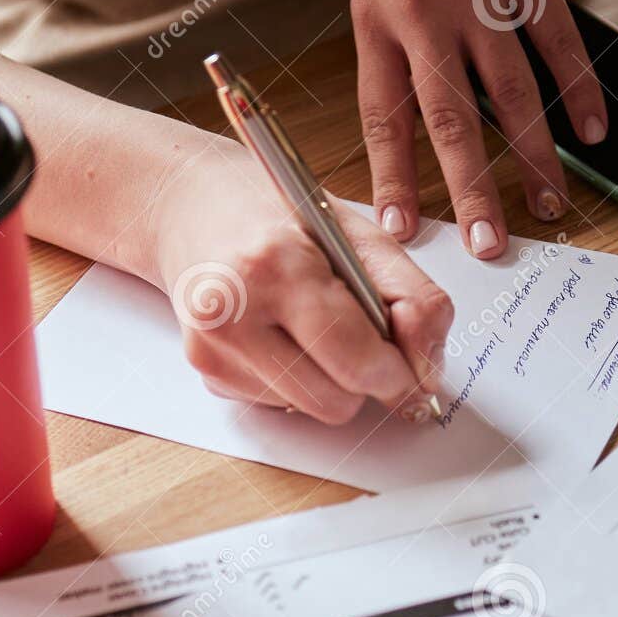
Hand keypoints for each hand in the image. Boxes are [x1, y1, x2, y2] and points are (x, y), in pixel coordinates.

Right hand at [151, 144, 451, 424]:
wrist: (189, 206)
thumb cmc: (281, 217)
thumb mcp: (359, 236)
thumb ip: (411, 298)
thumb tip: (428, 374)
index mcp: (277, 264)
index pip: (356, 357)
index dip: (398, 376)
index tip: (412, 372)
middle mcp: (233, 310)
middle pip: (335, 401)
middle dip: (364, 381)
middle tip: (363, 340)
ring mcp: (212, 347)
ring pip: (310, 411)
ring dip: (330, 382)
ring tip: (313, 327)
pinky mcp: (206, 372)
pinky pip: (281, 407)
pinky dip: (297, 381)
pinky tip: (280, 336)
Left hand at [351, 0, 606, 256]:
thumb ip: (394, 62)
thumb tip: (413, 148)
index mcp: (378, 22)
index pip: (383, 116)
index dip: (393, 176)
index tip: (403, 227)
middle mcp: (425, 13)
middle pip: (449, 118)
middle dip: (470, 189)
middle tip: (487, 241)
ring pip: (511, 92)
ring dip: (534, 155)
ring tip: (547, 201)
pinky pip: (559, 42)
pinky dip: (579, 89)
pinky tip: (592, 131)